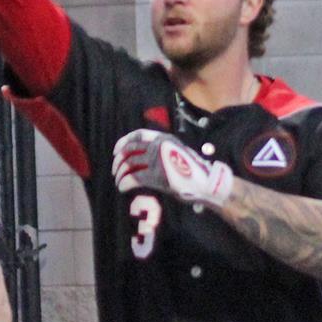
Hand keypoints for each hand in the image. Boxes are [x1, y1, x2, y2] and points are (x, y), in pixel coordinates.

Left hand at [112, 129, 233, 206]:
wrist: (206, 182)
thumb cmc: (192, 171)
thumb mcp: (176, 153)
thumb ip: (161, 152)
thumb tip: (141, 159)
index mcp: (164, 138)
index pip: (139, 134)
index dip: (124, 141)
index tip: (116, 151)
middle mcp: (159, 145)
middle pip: (130, 150)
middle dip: (119, 160)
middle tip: (115, 170)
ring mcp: (158, 160)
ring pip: (130, 164)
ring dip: (120, 173)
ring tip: (118, 181)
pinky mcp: (157, 175)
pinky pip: (134, 178)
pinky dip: (125, 183)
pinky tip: (122, 187)